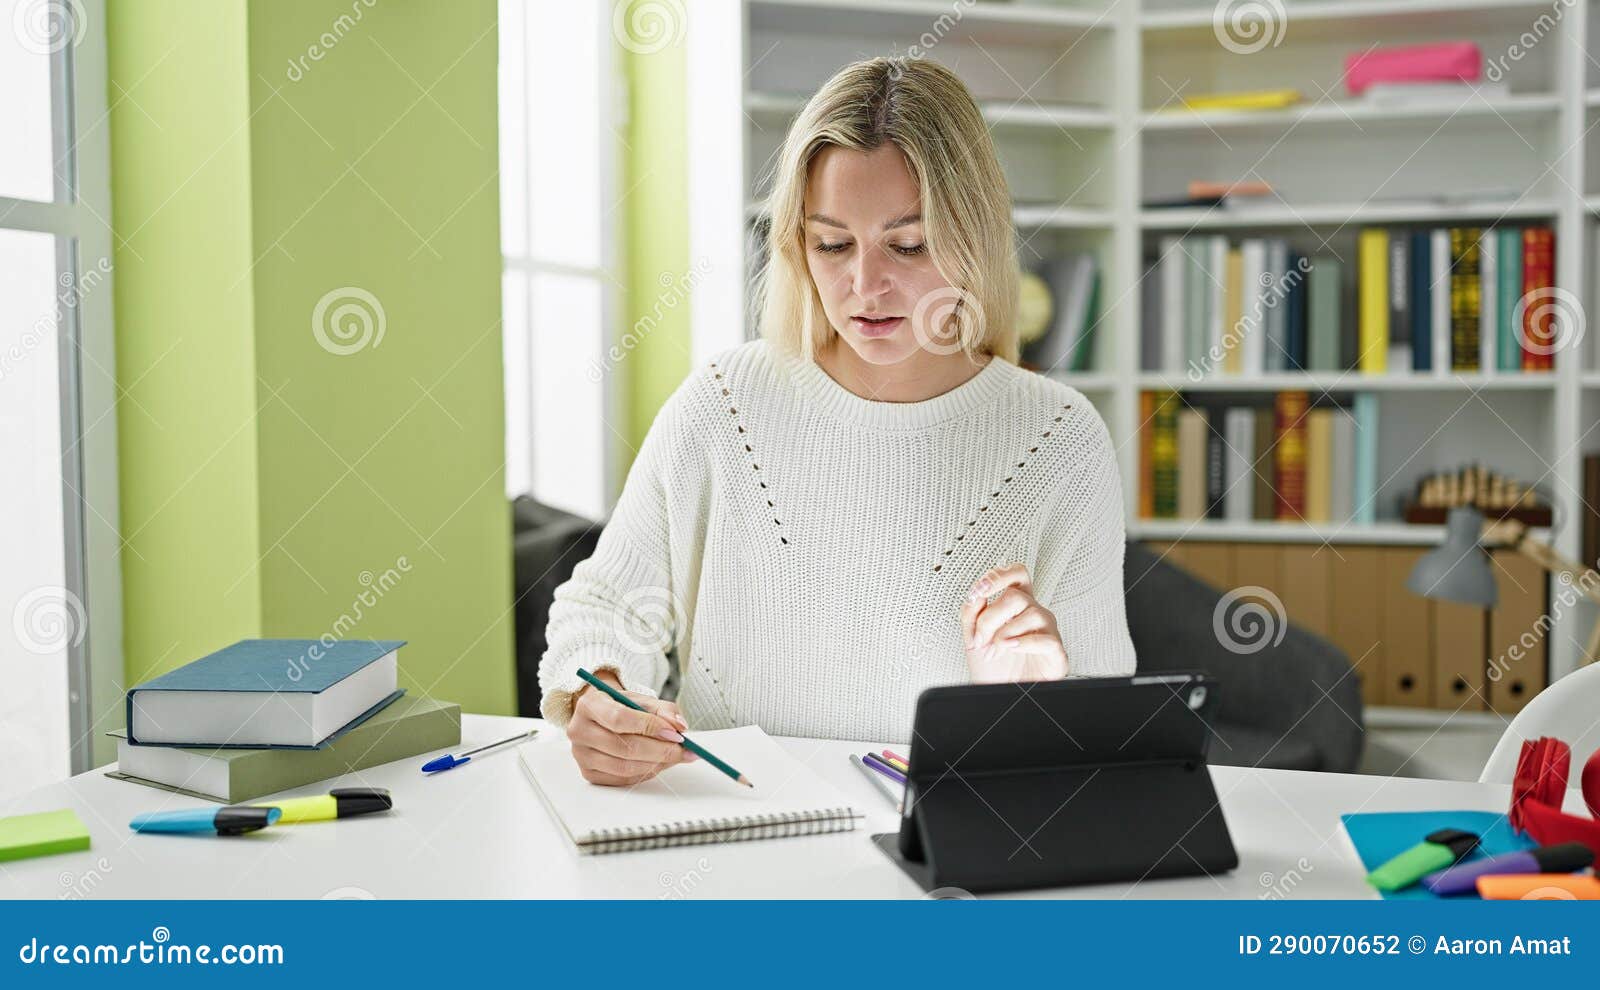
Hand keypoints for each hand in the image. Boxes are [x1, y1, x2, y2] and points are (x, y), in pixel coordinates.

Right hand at [567, 671, 695, 785]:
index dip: (650, 727)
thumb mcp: (643, 700)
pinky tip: (657, 763)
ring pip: (624, 767)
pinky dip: (645, 773)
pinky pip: (622, 779)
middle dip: (660, 750)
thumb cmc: (622, 707)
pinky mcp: (589, 773)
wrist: (602, 717)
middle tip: (683, 750)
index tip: (675, 733)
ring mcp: (581, 755)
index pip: (620, 718)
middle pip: (624, 747)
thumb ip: (664, 710)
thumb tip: (679, 727)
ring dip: (656, 764)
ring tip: (674, 756)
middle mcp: (579, 730)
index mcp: (589, 704)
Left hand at [960, 564, 1068, 682]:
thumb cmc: (991, 666)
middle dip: (991, 618)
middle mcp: (1032, 613)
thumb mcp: (972, 637)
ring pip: (1032, 613)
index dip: (998, 575)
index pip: (1015, 574)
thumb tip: (977, 595)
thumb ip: (971, 613)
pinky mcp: (1055, 651)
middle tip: (981, 638)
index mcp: (1015, 605)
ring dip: (1004, 634)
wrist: (997, 692)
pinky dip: (1024, 643)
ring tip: (995, 650)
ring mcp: (1046, 630)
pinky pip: (1046, 639)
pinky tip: (1011, 648)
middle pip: (1016, 595)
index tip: (979, 590)